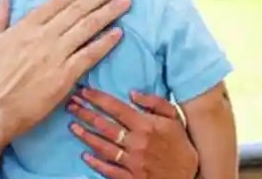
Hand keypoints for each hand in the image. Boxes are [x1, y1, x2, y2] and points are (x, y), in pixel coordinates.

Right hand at [0, 0, 130, 140]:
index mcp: (26, 27)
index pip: (58, 2)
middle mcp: (44, 36)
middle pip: (78, 10)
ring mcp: (56, 55)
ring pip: (88, 28)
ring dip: (109, 13)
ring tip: (126, 2)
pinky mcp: (65, 76)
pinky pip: (90, 54)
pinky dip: (106, 42)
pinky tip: (119, 33)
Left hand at [67, 87, 199, 178]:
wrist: (189, 177)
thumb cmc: (181, 145)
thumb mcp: (174, 118)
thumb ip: (155, 103)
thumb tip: (132, 93)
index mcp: (146, 125)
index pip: (116, 108)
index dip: (97, 98)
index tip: (84, 91)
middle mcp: (136, 142)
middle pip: (105, 126)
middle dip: (85, 113)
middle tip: (71, 105)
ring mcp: (132, 162)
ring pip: (103, 147)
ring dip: (85, 135)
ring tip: (73, 125)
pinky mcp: (130, 178)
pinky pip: (108, 169)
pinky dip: (95, 162)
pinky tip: (84, 155)